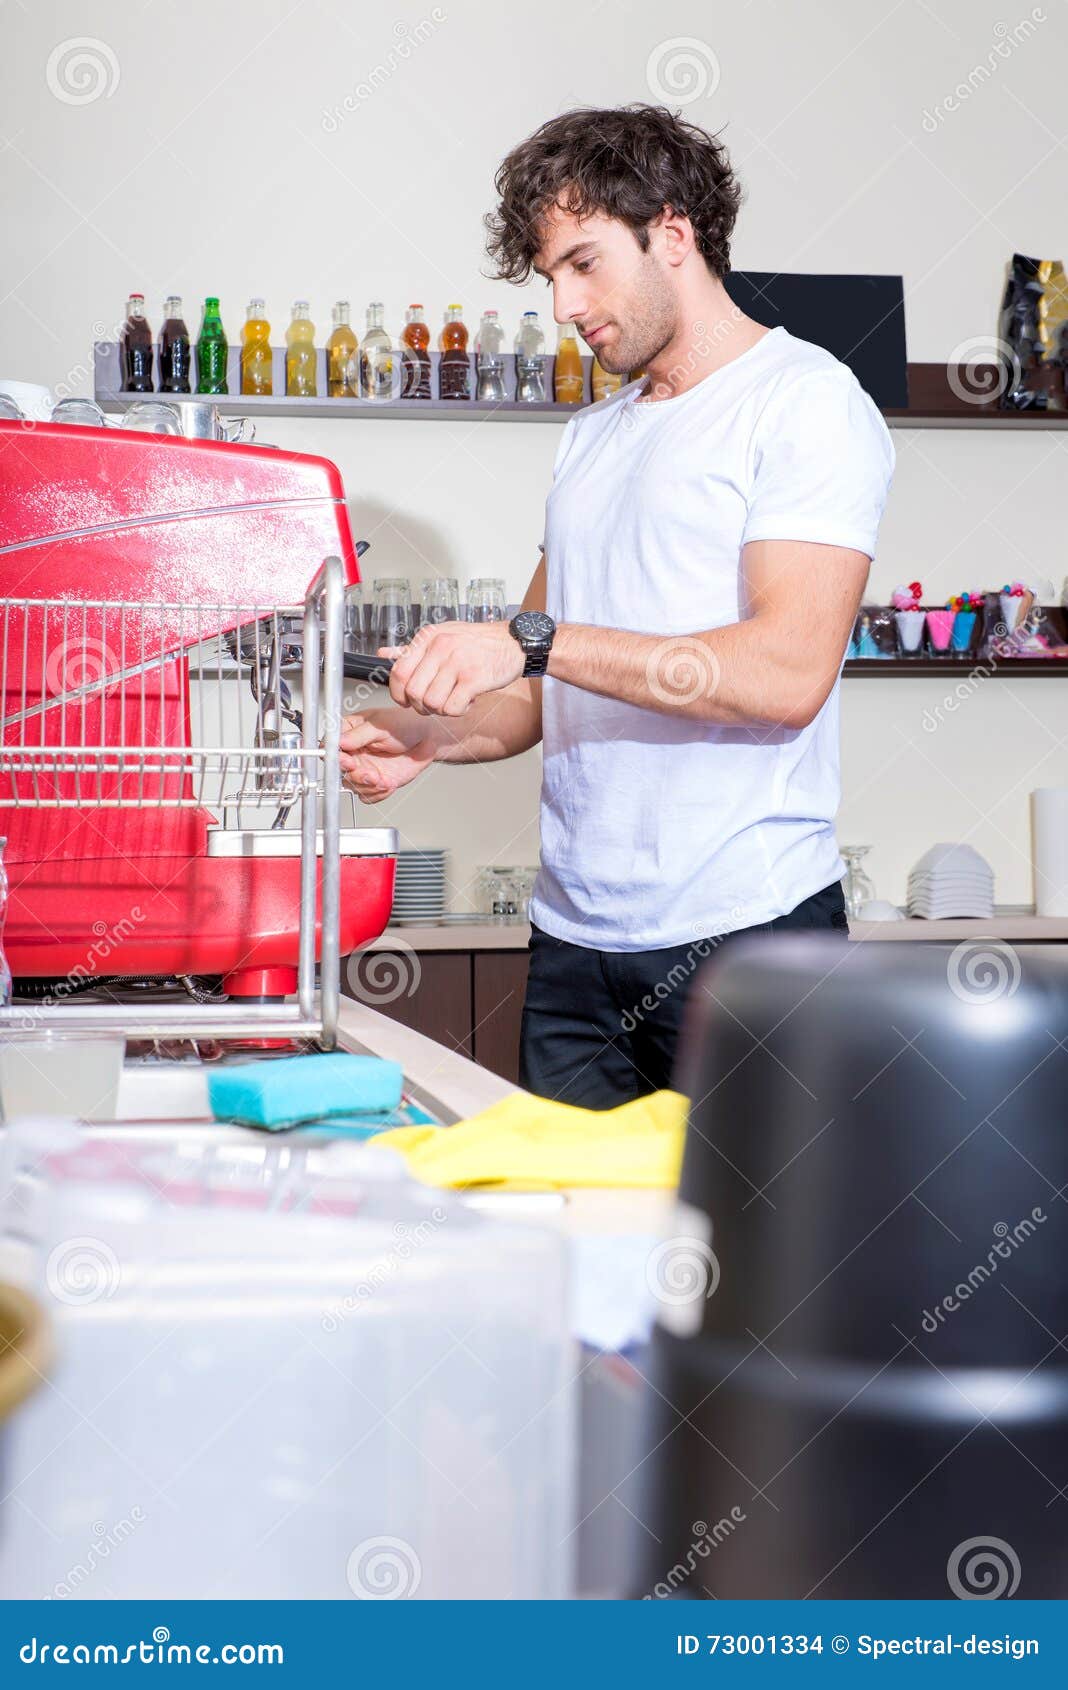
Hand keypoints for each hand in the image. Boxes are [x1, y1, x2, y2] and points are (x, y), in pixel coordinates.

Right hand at [338, 708, 437, 802]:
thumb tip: (339, 742)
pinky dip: (377, 793)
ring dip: (366, 785)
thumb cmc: (405, 724)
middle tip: (367, 773)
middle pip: (339, 770)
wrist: (427, 739)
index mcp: (348, 732)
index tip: (347, 761)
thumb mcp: (380, 725)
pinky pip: (367, 795)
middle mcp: (353, 752)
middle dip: (354, 775)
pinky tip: (388, 783)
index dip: (334, 757)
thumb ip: (359, 736)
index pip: (330, 747)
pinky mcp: (375, 781)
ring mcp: (363, 767)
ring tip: (381, 779)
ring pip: (352, 785)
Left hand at [380, 619, 522, 715]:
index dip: (399, 694)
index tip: (407, 701)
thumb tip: (384, 654)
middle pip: (413, 692)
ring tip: (454, 699)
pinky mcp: (474, 678)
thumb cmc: (478, 642)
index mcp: (428, 637)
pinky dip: (458, 712)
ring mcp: (457, 662)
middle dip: (420, 707)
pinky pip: (452, 708)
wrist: (514, 641)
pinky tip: (467, 701)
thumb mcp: (442, 636)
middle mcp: (440, 647)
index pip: (398, 672)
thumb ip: (413, 649)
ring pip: (432, 703)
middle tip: (433, 705)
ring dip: (441, 710)